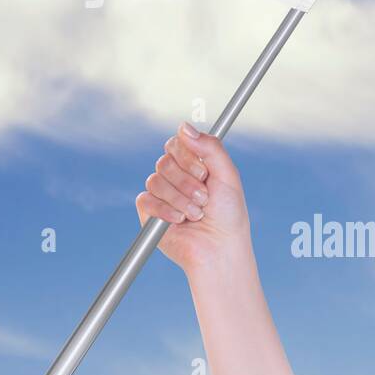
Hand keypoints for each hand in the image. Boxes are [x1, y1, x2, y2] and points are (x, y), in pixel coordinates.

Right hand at [136, 122, 250, 273]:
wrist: (220, 248)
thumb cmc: (229, 215)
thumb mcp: (228, 176)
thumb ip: (211, 147)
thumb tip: (184, 126)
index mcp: (192, 163)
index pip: (176, 143)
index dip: (188, 156)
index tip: (204, 172)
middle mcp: (175, 176)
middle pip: (164, 161)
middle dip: (188, 182)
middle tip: (204, 198)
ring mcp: (161, 193)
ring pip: (155, 180)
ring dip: (180, 199)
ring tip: (196, 214)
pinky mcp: (148, 212)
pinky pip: (146, 199)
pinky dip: (166, 210)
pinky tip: (180, 221)